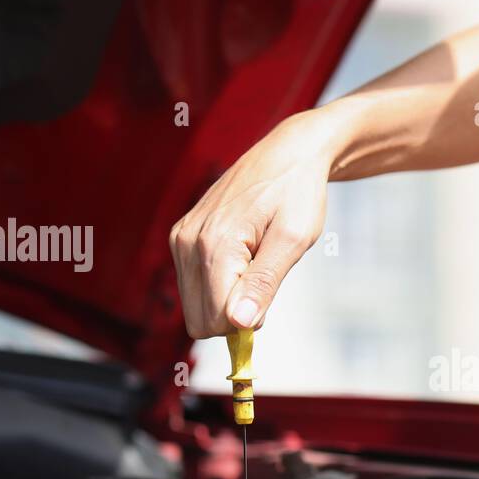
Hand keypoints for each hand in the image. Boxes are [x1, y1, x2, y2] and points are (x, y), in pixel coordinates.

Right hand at [169, 111, 337, 337]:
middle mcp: (187, 242)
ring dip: (228, 299)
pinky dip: (220, 285)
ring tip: (255, 264)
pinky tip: (242, 258)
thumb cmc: (297, 193)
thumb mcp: (293, 240)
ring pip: (195, 308)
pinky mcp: (182, 238)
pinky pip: (194, 288)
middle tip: (264, 280)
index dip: (249, 321)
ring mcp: (180, 239)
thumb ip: (264, 284)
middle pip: (199, 321)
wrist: (287, 153)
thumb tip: (240, 324)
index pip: (217, 320)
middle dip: (234, 315)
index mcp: (215, 243)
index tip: (270, 292)